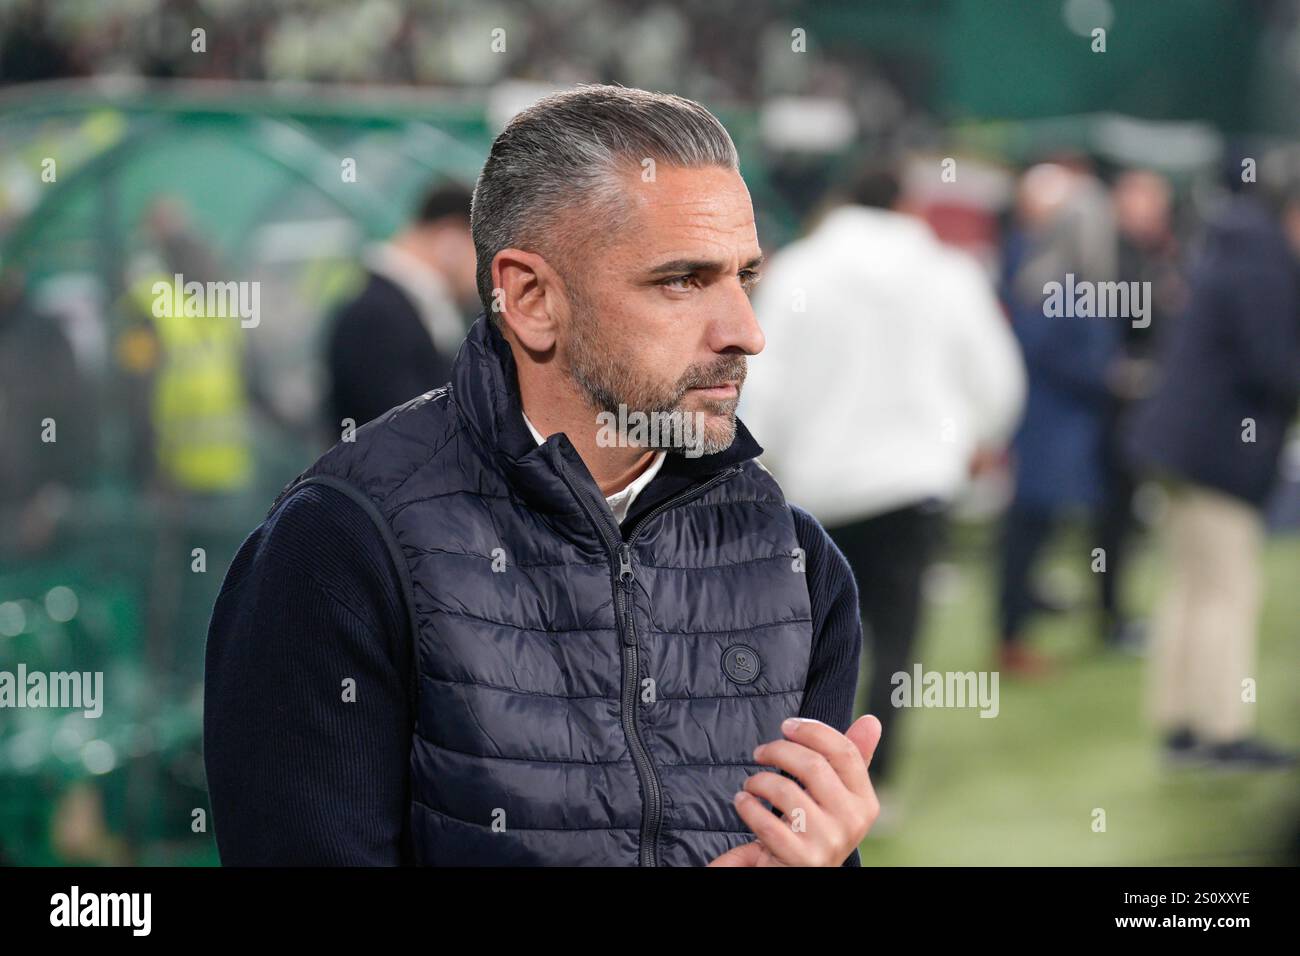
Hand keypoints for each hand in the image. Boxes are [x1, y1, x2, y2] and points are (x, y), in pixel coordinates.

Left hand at [707, 714, 880, 865]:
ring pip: (785, 791)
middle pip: (813, 766)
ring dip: (758, 781)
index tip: (788, 725)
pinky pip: (767, 822)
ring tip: (751, 783)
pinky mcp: (801, 858)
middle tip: (761, 752)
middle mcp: (852, 822)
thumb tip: (871, 722)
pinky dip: (748, 806)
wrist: (800, 874)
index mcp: (864, 802)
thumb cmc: (816, 829)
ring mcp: (827, 841)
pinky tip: (743, 801)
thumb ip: (850, 760)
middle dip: (779, 750)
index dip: (813, 731)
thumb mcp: (838, 797)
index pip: (845, 752)